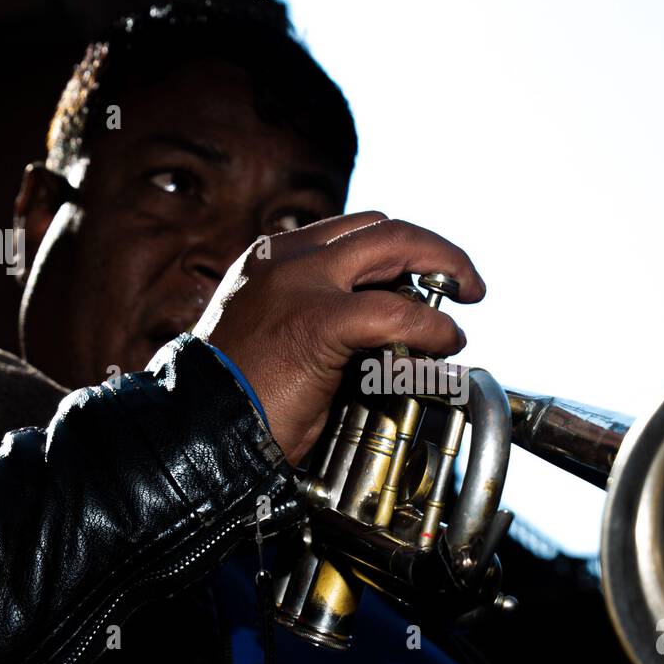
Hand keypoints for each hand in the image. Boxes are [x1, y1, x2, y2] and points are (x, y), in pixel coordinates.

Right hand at [195, 211, 485, 464]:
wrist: (198, 434)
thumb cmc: (238, 401)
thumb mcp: (277, 338)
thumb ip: (324, 315)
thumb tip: (389, 319)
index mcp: (270, 259)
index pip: (353, 231)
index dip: (401, 249)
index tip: (427, 275)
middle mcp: (285, 260)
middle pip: (382, 229)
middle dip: (436, 250)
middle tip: (465, 282)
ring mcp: (300, 284)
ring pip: (395, 248)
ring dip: (444, 270)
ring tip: (462, 308)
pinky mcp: (317, 322)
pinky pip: (396, 312)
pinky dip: (431, 326)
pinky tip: (443, 343)